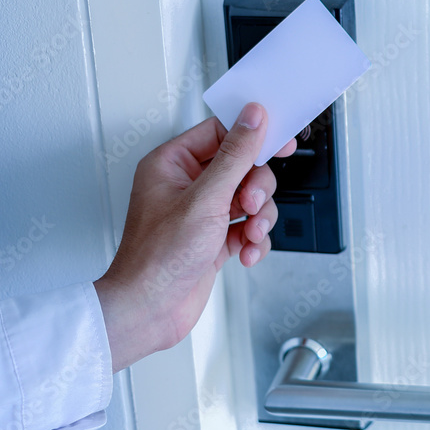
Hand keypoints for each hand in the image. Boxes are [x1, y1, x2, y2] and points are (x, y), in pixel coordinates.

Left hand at [94, 103, 295, 371]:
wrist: (150, 310)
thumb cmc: (157, 258)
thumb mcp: (205, 199)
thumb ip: (235, 156)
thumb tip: (252, 119)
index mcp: (172, 164)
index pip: (221, 133)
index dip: (253, 136)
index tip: (280, 143)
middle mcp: (187, 186)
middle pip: (243, 168)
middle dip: (256, 189)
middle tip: (251, 204)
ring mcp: (202, 213)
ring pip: (250, 199)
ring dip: (258, 219)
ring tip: (249, 234)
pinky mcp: (214, 239)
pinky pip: (248, 227)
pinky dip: (252, 241)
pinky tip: (244, 253)